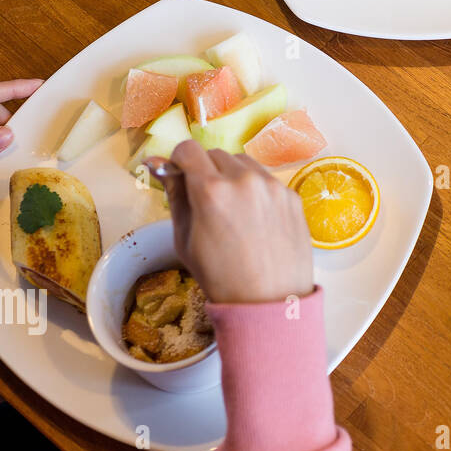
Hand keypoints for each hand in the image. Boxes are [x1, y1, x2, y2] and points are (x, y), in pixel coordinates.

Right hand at [152, 140, 313, 303]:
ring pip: (244, 163)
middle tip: (207, 200)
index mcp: (211, 190)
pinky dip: (257, 190)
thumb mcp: (184, 238)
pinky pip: (267, 180)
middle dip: (207, 170)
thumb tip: (158, 165)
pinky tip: (255, 219)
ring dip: (233, 176)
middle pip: (216, 155)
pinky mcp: (291, 195)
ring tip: (233, 210)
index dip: (180, 160)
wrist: (268, 301)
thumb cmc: (220, 276)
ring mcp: (272, 186)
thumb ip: (174, 195)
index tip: (181, 173)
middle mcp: (244, 180)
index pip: (188, 149)